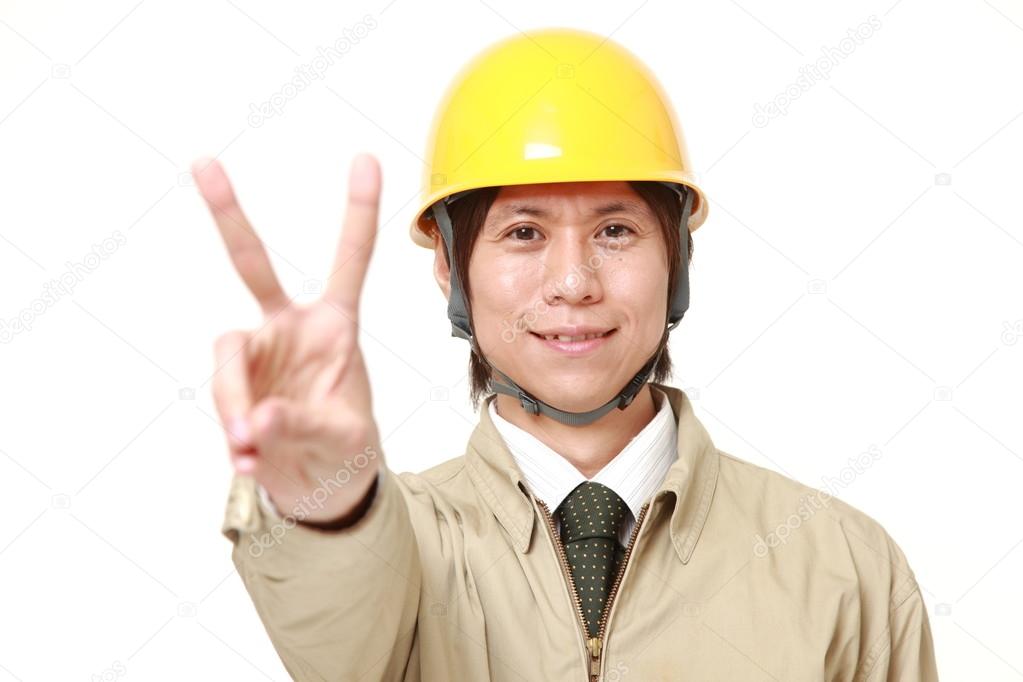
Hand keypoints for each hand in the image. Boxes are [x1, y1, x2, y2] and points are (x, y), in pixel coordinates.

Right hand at [193, 153, 382, 523]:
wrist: (316, 486)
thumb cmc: (344, 449)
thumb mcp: (344, 439)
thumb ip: (304, 424)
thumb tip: (256, 418)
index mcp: (336, 324)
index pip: (349, 260)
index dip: (357, 211)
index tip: (367, 156)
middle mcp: (290, 326)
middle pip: (252, 263)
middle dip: (228, 214)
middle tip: (203, 162)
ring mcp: (256, 352)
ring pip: (227, 358)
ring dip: (235, 403)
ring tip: (253, 448)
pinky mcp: (232, 382)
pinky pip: (221, 397)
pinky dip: (234, 431)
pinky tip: (251, 459)